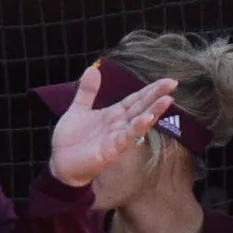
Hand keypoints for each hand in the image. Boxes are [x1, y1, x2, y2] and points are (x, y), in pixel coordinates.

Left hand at [48, 63, 181, 187]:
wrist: (59, 163)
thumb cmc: (70, 140)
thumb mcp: (78, 109)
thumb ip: (87, 91)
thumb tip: (93, 68)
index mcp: (113, 114)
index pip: (135, 99)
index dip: (150, 90)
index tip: (167, 80)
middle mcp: (119, 125)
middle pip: (141, 107)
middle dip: (157, 96)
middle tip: (173, 83)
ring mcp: (117, 138)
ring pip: (138, 122)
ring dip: (153, 111)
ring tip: (167, 100)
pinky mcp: (111, 150)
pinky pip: (127, 137)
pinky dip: (137, 128)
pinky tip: (147, 118)